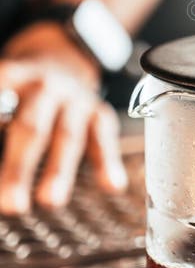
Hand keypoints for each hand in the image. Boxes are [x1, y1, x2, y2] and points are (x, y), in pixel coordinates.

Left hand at [0, 22, 127, 214]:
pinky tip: (111, 186)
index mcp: (13, 77)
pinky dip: (107, 162)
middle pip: (31, 126)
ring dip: (59, 170)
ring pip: (67, 135)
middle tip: (11, 204)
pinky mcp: (99, 113)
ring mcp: (75, 99)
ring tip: (50, 202)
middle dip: (20, 167)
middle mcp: (45, 86)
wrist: (62, 63)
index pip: (2, 95)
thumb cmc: (20, 94)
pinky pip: (103, 138)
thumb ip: (2, 121)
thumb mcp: (4, 95)